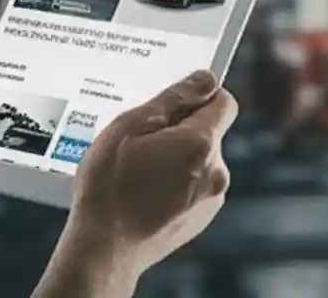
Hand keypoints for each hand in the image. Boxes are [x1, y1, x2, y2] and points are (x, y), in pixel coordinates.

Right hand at [64, 71, 237, 278]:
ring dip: (177, 157)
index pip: (224, 102)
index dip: (200, 95)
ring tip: (138, 170)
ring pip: (200, 160)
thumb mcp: (130, 127)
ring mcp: (211, 199)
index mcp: (200, 144)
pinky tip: (145, 191)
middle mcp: (216, 172)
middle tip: (141, 141)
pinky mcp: (201, 219)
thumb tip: (207, 79)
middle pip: (209, 132)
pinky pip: (195, 186)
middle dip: (180, 129)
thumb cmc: (110, 186)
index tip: (174, 102)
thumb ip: (173, 99)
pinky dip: (176, 182)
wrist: (104, 248)